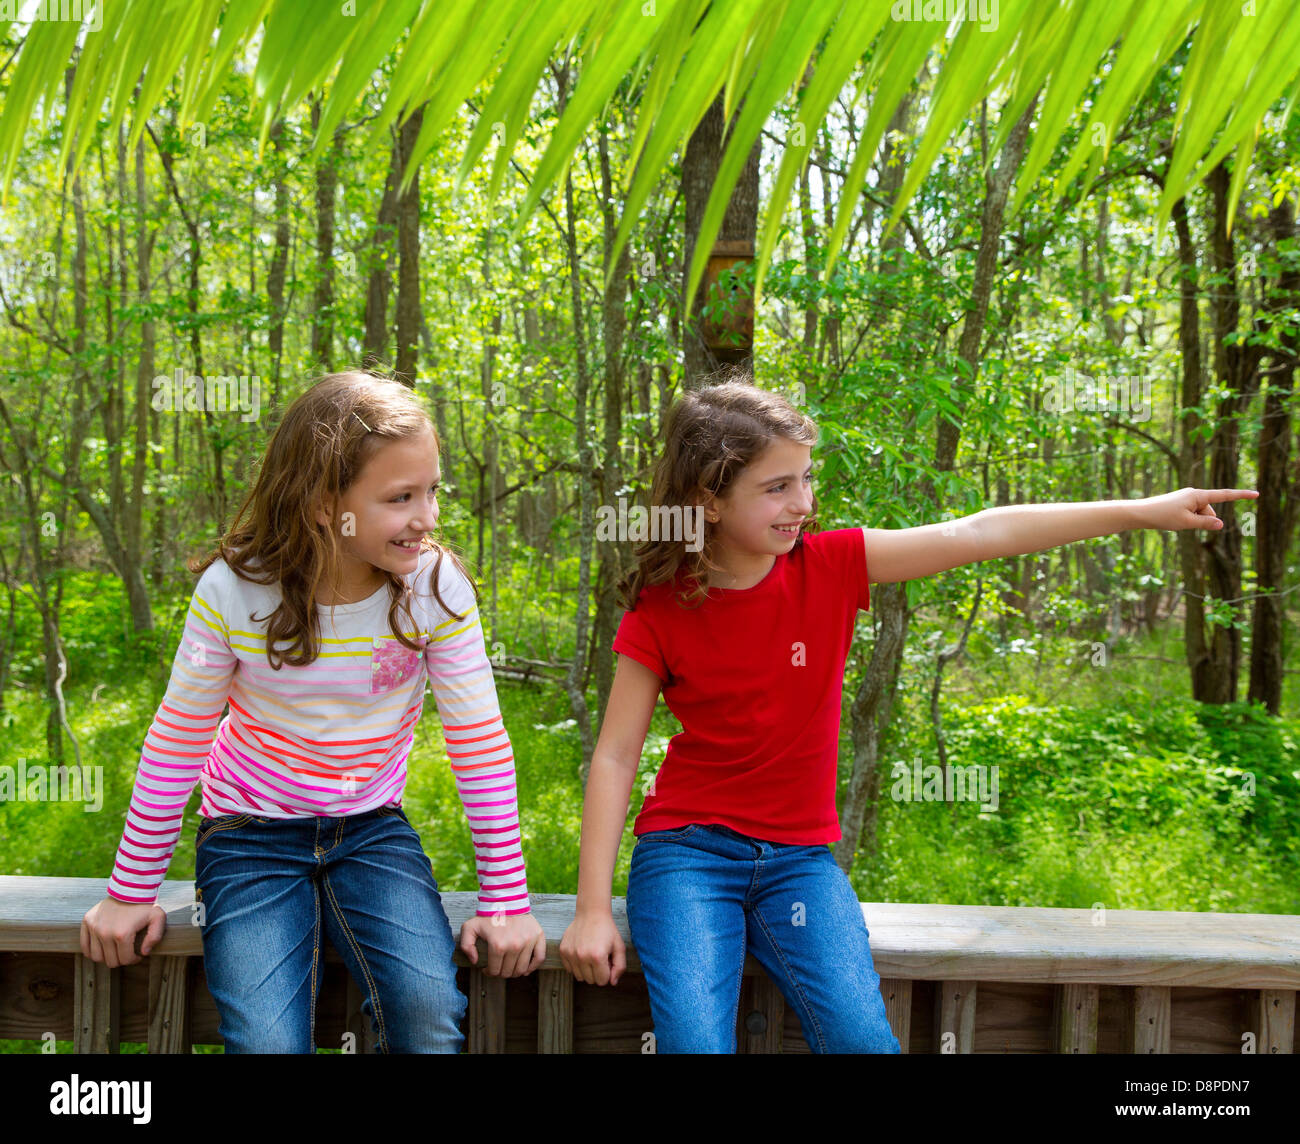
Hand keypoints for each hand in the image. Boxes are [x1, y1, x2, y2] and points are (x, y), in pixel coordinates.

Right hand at [80, 897, 166, 966]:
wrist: (130, 888)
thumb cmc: (145, 905)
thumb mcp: (158, 918)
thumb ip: (155, 937)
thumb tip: (144, 953)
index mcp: (122, 934)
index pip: (125, 960)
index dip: (134, 960)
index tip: (138, 954)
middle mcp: (105, 933)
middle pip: (111, 961)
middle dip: (122, 959)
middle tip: (128, 952)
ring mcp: (94, 927)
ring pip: (96, 957)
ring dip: (107, 957)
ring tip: (116, 950)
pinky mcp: (87, 922)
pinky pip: (85, 947)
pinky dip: (92, 952)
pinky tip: (103, 948)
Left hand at [458, 911, 545, 977]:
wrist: (506, 899)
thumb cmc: (488, 915)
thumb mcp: (470, 927)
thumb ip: (466, 945)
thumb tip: (475, 961)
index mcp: (498, 945)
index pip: (494, 971)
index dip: (489, 972)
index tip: (487, 968)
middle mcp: (514, 945)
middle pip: (508, 972)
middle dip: (501, 972)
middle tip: (498, 967)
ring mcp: (528, 941)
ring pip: (522, 969)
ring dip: (514, 972)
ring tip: (509, 967)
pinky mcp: (538, 936)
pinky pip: (539, 958)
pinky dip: (532, 967)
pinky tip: (525, 970)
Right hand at [559, 908, 625, 985]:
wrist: (591, 912)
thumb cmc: (607, 930)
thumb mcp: (619, 947)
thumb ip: (620, 967)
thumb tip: (612, 983)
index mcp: (597, 957)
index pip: (602, 981)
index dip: (607, 973)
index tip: (607, 961)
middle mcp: (582, 957)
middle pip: (590, 981)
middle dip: (597, 973)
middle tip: (599, 957)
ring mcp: (571, 954)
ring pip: (579, 977)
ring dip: (586, 970)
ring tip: (590, 955)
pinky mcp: (563, 951)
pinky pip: (569, 969)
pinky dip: (576, 965)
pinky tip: (582, 953)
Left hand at [1141, 487, 1257, 531]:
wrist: (1141, 512)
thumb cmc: (1163, 516)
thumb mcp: (1187, 523)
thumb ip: (1206, 523)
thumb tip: (1221, 524)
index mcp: (1198, 495)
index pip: (1224, 495)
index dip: (1241, 496)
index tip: (1256, 494)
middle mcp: (1194, 494)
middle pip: (1210, 512)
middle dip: (1203, 521)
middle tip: (1182, 522)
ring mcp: (1188, 498)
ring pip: (1201, 515)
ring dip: (1193, 522)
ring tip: (1175, 520)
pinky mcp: (1182, 502)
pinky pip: (1192, 514)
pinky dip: (1187, 520)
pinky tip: (1173, 520)